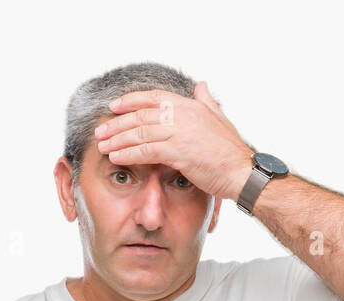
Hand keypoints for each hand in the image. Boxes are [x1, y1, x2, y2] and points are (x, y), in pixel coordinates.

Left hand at [94, 80, 255, 201]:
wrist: (242, 173)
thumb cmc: (232, 152)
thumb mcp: (220, 119)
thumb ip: (206, 101)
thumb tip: (200, 85)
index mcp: (190, 105)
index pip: (153, 98)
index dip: (131, 101)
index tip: (114, 107)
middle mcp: (182, 115)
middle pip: (141, 115)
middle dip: (117, 123)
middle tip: (101, 130)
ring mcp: (179, 132)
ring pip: (139, 132)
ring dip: (117, 139)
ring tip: (103, 146)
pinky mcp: (178, 152)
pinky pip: (145, 150)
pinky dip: (128, 153)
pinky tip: (116, 157)